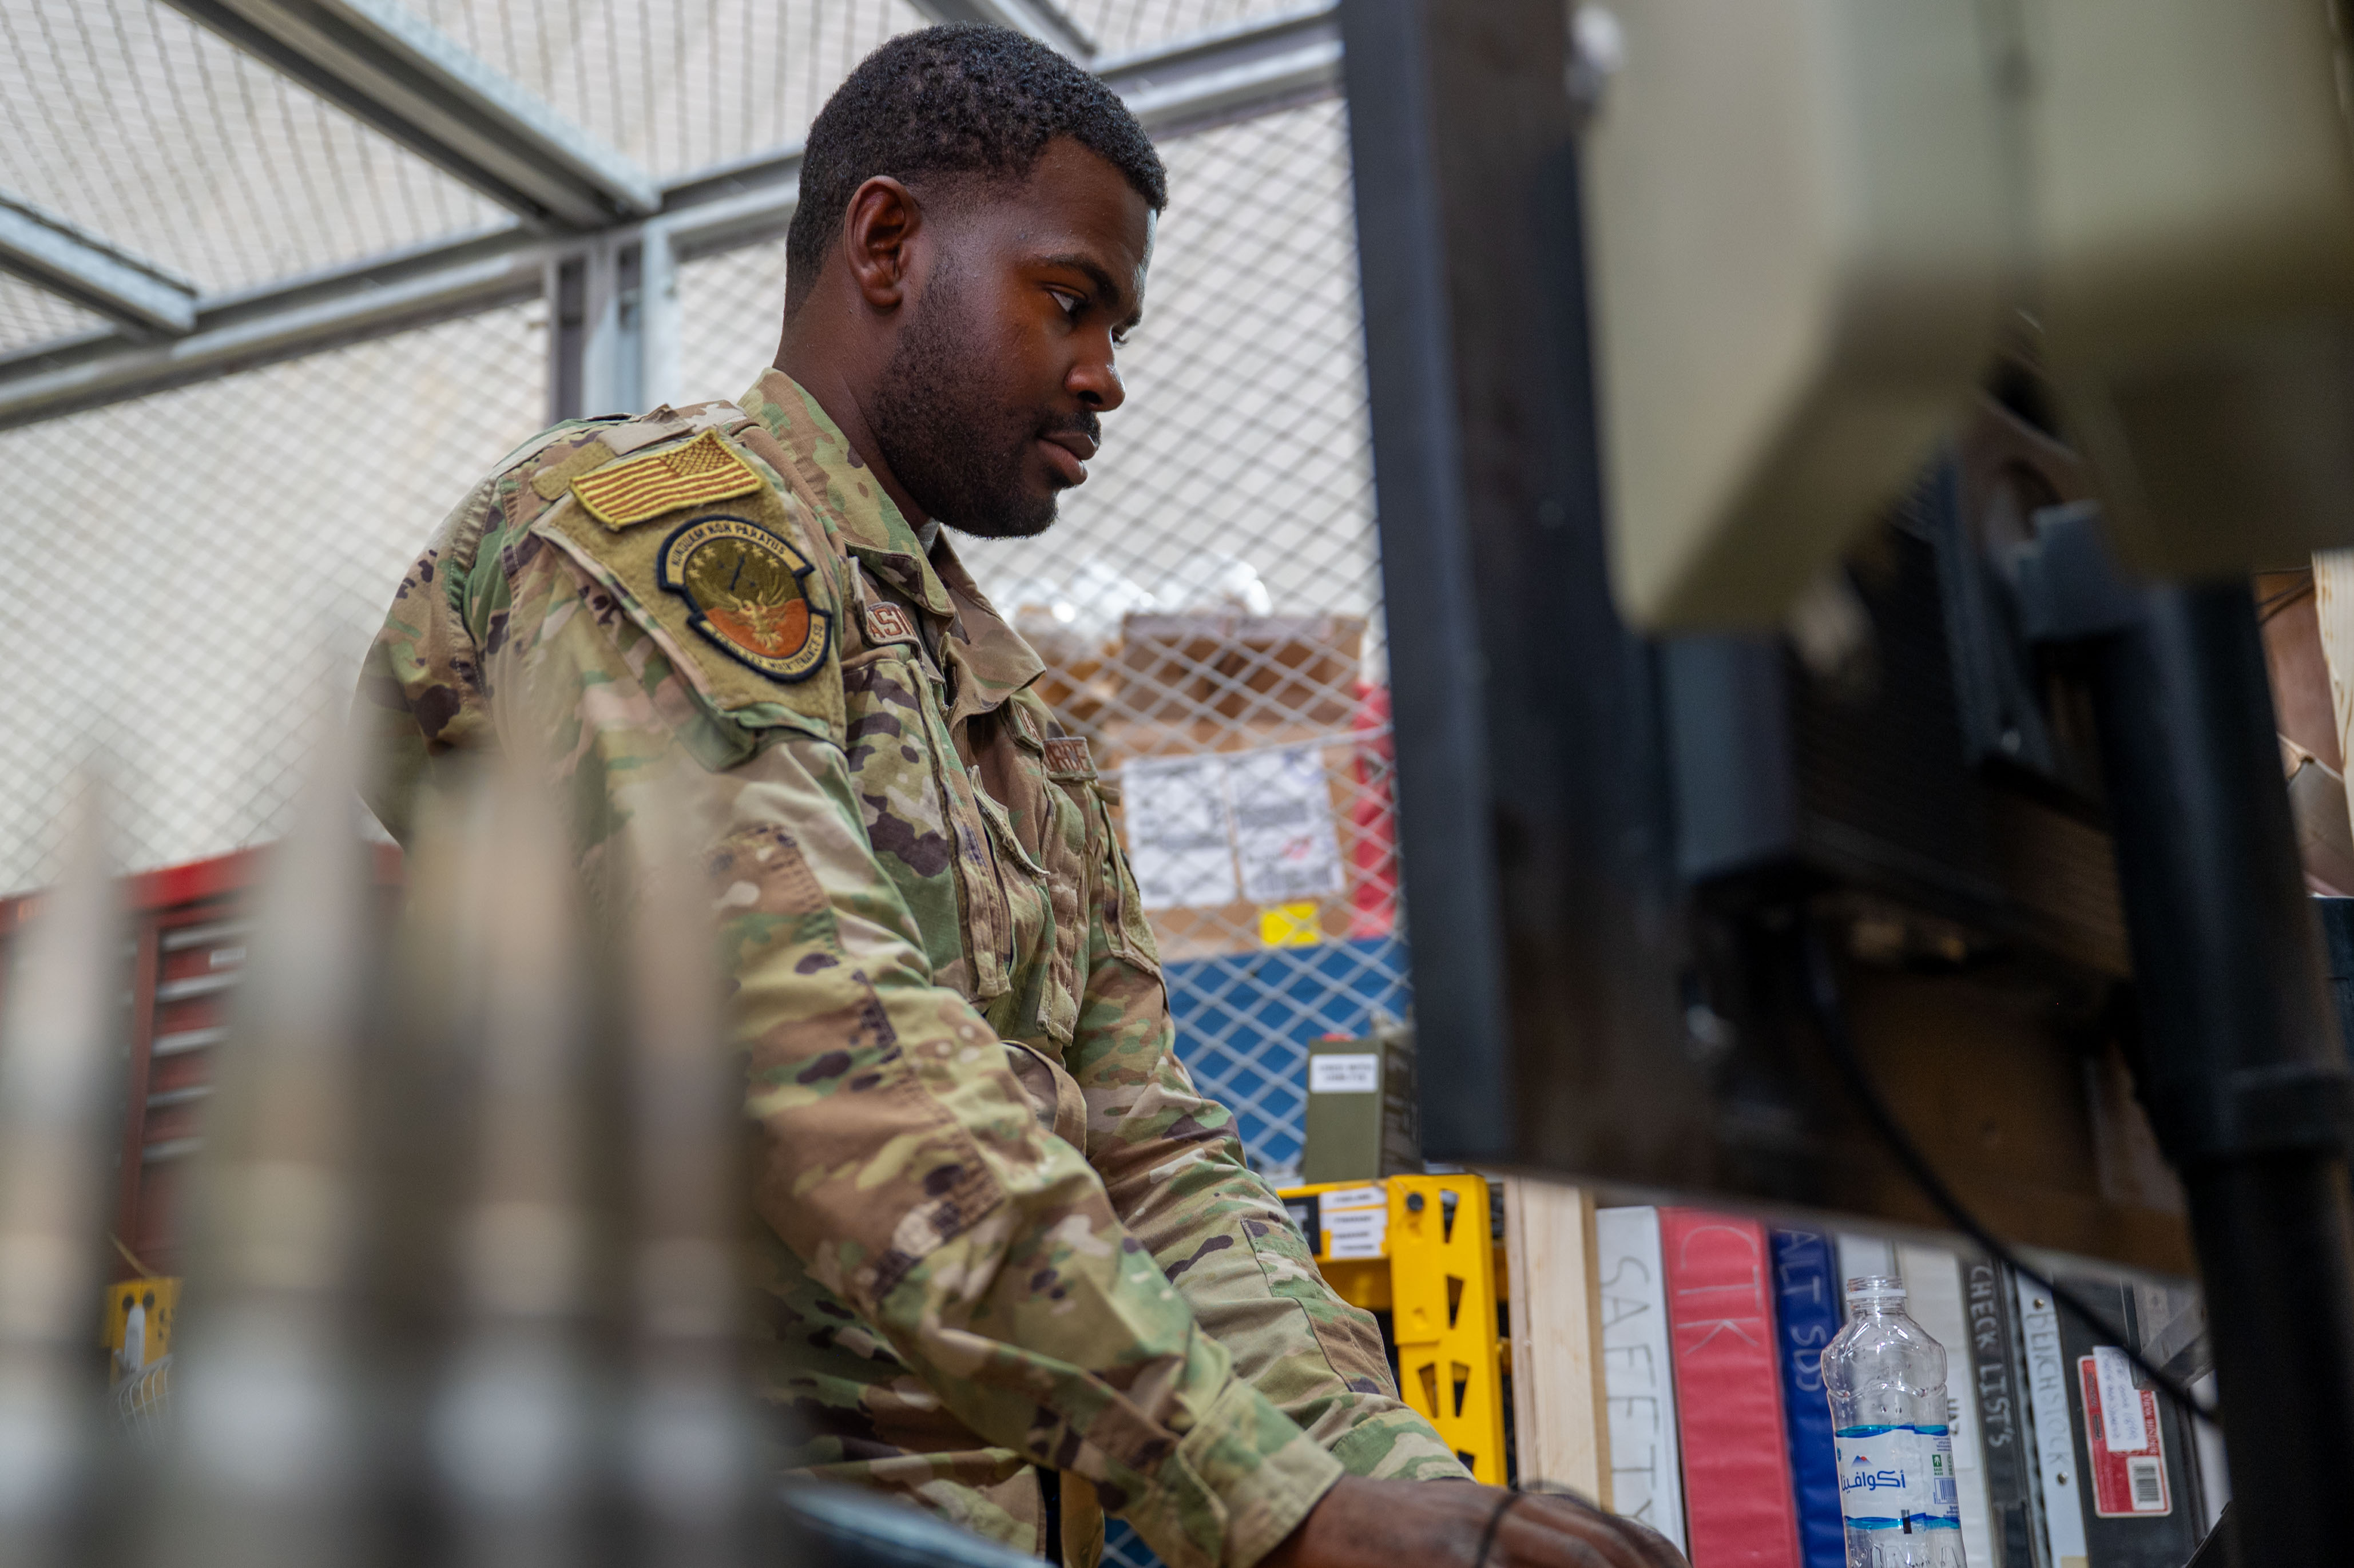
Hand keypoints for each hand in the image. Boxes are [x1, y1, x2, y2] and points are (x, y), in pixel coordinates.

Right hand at [1260, 1476, 1689, 1567]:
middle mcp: (1501, 1515)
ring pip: (1575, 1561)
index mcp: (1511, 1504)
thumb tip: (1586, 1558)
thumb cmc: (1383, 1534)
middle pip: (1604, 1548)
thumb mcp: (1460, 1524)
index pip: (1610, 1530)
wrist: (1305, 1516)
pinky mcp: (1446, 1565)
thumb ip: (1518, 1542)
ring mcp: (1475, 1543)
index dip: (1659, 1558)